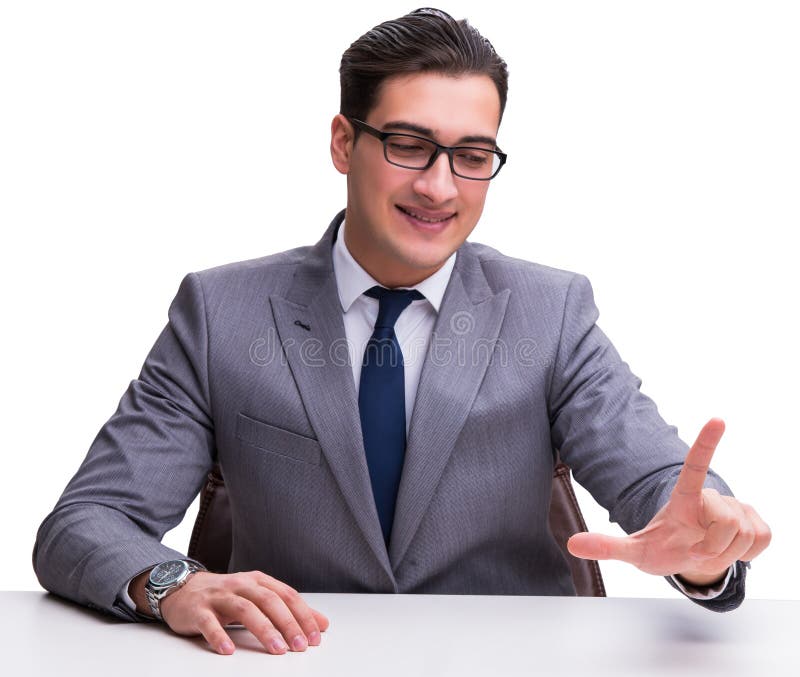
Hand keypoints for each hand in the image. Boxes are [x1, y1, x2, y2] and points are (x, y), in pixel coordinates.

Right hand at [158, 570, 329, 654]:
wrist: (183, 589)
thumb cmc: (227, 596)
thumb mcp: (258, 597)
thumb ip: (289, 610)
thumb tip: (321, 623)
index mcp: (258, 581)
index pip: (286, 595)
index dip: (303, 615)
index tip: (315, 637)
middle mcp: (241, 585)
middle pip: (269, 601)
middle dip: (287, 623)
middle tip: (299, 646)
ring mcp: (219, 596)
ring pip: (244, 609)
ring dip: (263, 629)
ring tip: (276, 649)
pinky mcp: (198, 610)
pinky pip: (209, 623)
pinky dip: (219, 636)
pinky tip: (228, 650)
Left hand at [566, 418, 770, 585]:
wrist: (689, 561)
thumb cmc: (661, 549)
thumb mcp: (634, 552)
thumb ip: (606, 546)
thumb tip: (573, 544)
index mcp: (683, 498)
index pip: (694, 467)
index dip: (706, 443)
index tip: (718, 419)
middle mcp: (711, 499)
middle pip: (726, 521)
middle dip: (712, 546)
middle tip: (696, 549)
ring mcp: (737, 509)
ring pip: (743, 533)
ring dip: (726, 552)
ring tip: (709, 549)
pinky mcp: (758, 524)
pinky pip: (761, 541)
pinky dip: (747, 555)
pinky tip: (731, 551)